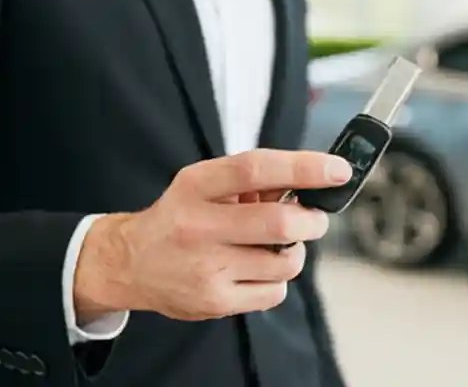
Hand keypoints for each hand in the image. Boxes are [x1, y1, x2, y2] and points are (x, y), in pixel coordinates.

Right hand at [73, 149, 352, 321]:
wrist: (130, 263)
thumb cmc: (180, 217)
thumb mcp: (203, 185)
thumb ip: (251, 181)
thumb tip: (307, 183)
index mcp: (196, 186)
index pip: (255, 169)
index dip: (303, 167)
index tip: (337, 170)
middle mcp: (198, 225)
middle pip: (280, 222)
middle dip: (313, 219)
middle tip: (315, 217)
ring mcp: (206, 267)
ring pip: (285, 260)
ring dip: (294, 250)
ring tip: (276, 245)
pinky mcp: (215, 300)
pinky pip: (275, 291)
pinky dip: (277, 279)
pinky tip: (256, 269)